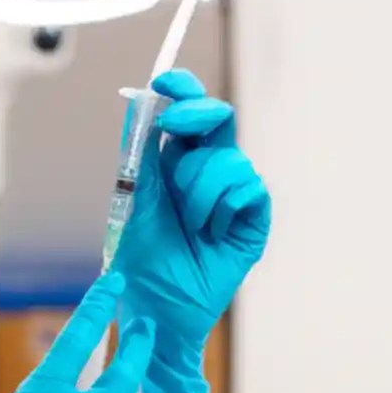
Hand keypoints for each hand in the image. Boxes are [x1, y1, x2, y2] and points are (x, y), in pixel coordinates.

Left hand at [112, 68, 270, 392]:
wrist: (158, 310)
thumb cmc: (143, 263)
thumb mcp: (137, 201)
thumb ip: (142, 154)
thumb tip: (139, 102)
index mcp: (178, 163)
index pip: (188, 113)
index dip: (183, 90)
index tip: (165, 82)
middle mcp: (210, 172)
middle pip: (218, 118)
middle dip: (195, 116)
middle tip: (172, 129)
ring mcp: (235, 195)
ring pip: (228, 159)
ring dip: (198, 189)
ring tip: (189, 225)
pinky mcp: (254, 219)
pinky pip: (248, 189)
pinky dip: (222, 208)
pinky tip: (212, 234)